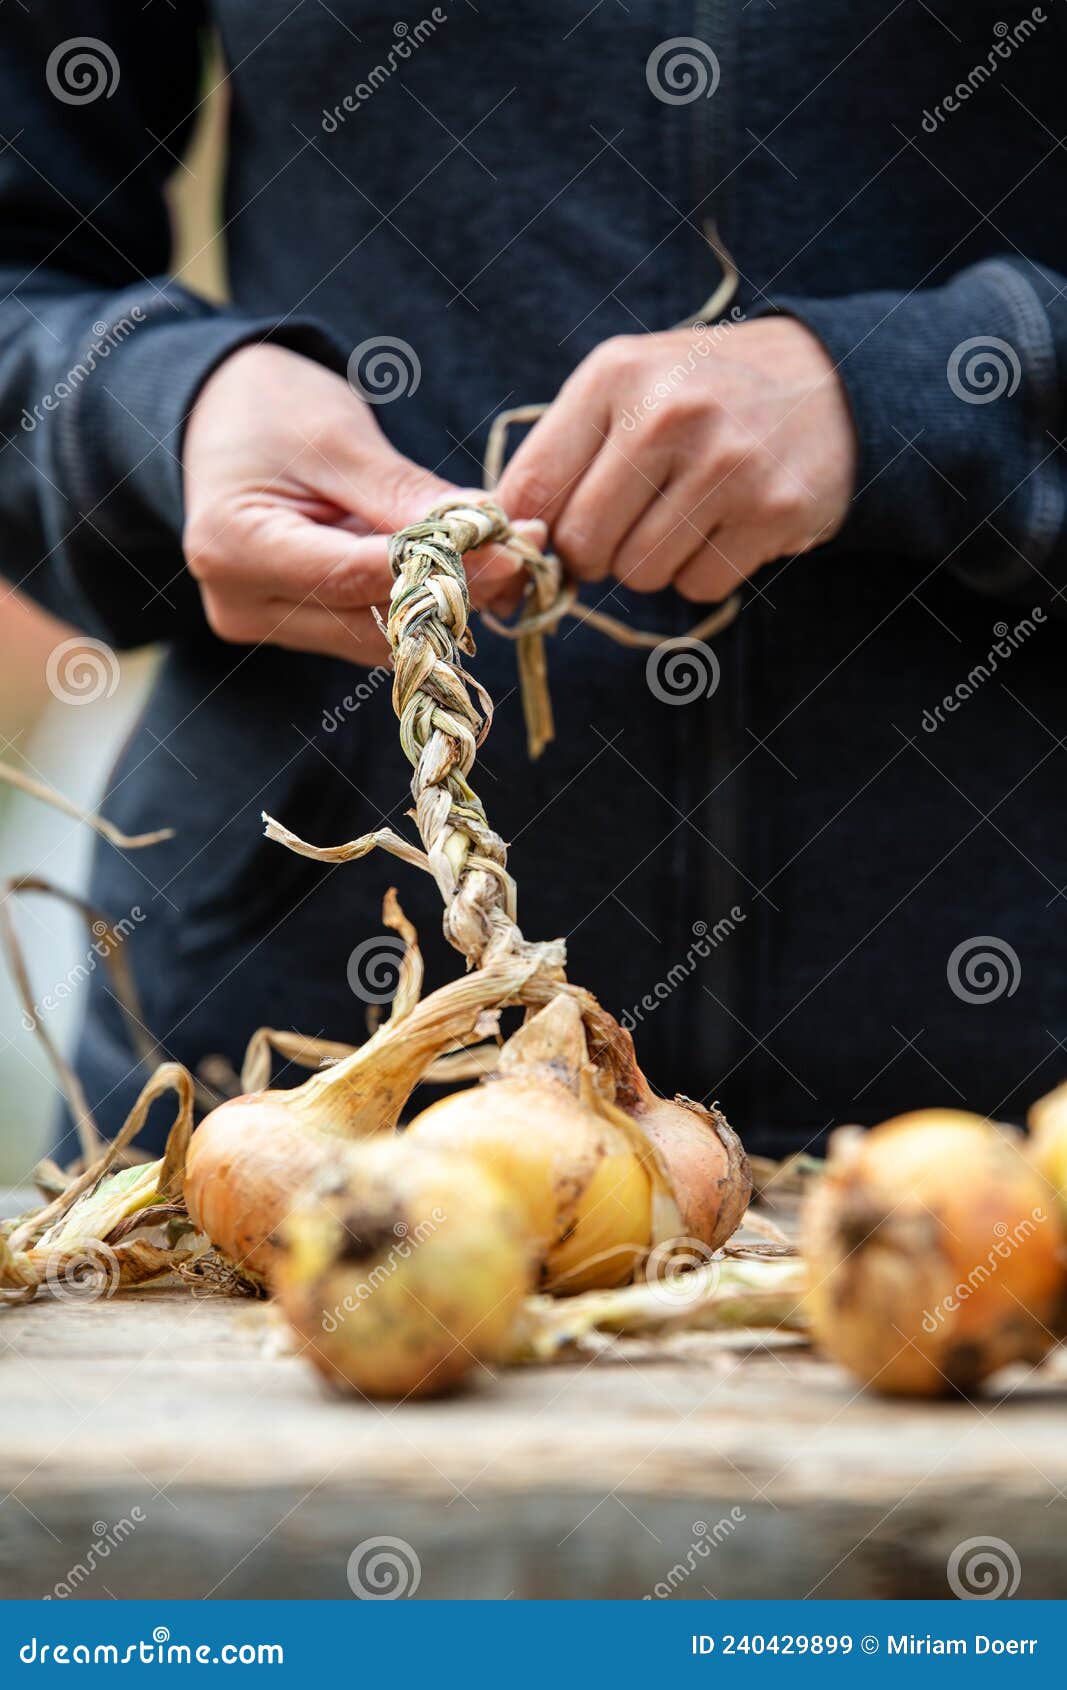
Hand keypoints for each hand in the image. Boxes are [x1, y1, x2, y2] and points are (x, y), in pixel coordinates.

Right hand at [183, 345, 530, 663]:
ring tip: (500, 560)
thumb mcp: (337, 436)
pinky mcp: (290, 627)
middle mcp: (241, 602)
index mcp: (235, 546)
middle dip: (453, 594)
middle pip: (368, 623)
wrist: (216, 415)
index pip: (354, 576)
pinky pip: (366, 629)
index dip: (440, 567)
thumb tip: (483, 532)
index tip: (510, 544)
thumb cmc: (268, 408)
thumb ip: (402, 495)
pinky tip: (462, 573)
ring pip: (375, 638)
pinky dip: (416, 605)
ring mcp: (264, 623)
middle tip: (522, 554)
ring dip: (443, 607)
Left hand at [497, 317, 856, 601]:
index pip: (529, 489)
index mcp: (616, 375)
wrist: (830, 383)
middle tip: (629, 522)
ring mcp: (727, 464)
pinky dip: (703, 571)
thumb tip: (506, 544)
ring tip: (685, 513)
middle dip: (595, 553)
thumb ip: (561, 455)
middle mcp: (670, 413)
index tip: (550, 535)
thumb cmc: (702, 393)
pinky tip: (726, 525)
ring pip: (639, 574)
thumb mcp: (626, 388)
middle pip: (582, 543)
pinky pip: (698, 586)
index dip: (531, 532)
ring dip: (652, 563)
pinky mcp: (774, 511)